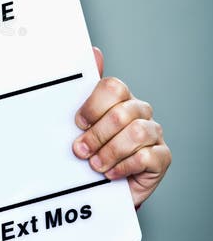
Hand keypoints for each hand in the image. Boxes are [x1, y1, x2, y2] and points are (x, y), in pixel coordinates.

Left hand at [72, 47, 170, 206]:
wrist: (103, 188)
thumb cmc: (93, 151)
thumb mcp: (82, 122)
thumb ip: (85, 89)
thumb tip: (94, 52)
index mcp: (121, 98)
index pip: (113, 88)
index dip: (93, 107)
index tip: (78, 123)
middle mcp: (140, 112)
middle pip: (121, 113)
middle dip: (97, 135)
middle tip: (81, 150)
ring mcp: (153, 134)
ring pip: (135, 134)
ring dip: (109, 152)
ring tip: (96, 164)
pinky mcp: (162, 157)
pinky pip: (145, 157)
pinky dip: (124, 167)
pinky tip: (112, 173)